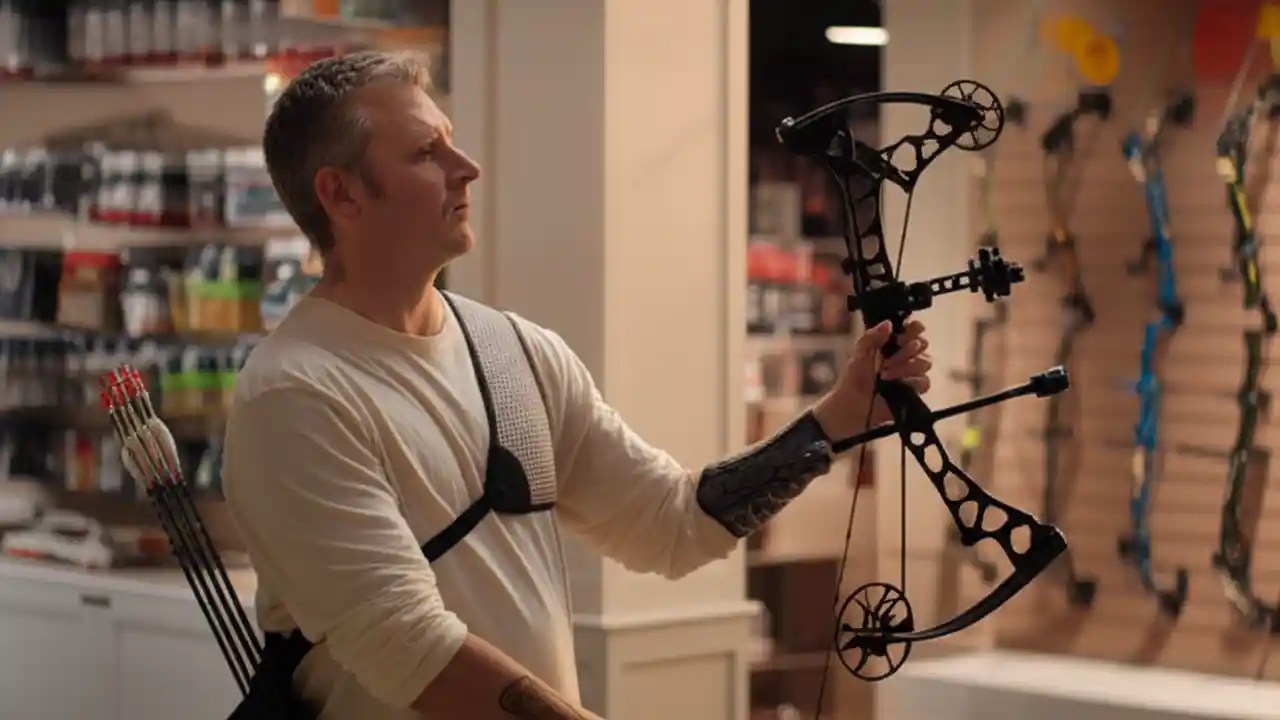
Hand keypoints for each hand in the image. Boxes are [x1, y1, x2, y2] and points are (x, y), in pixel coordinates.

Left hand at [812, 319, 932, 441]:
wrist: (853, 404)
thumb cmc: (855, 377)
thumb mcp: (860, 352)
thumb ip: (872, 336)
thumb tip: (888, 323)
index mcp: (894, 343)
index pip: (914, 329)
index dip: (913, 329)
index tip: (901, 336)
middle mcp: (906, 355)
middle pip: (923, 343)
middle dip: (908, 348)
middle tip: (890, 357)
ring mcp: (911, 372)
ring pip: (925, 362)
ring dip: (905, 366)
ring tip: (885, 374)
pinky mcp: (914, 390)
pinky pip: (924, 381)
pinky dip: (911, 382)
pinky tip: (896, 384)